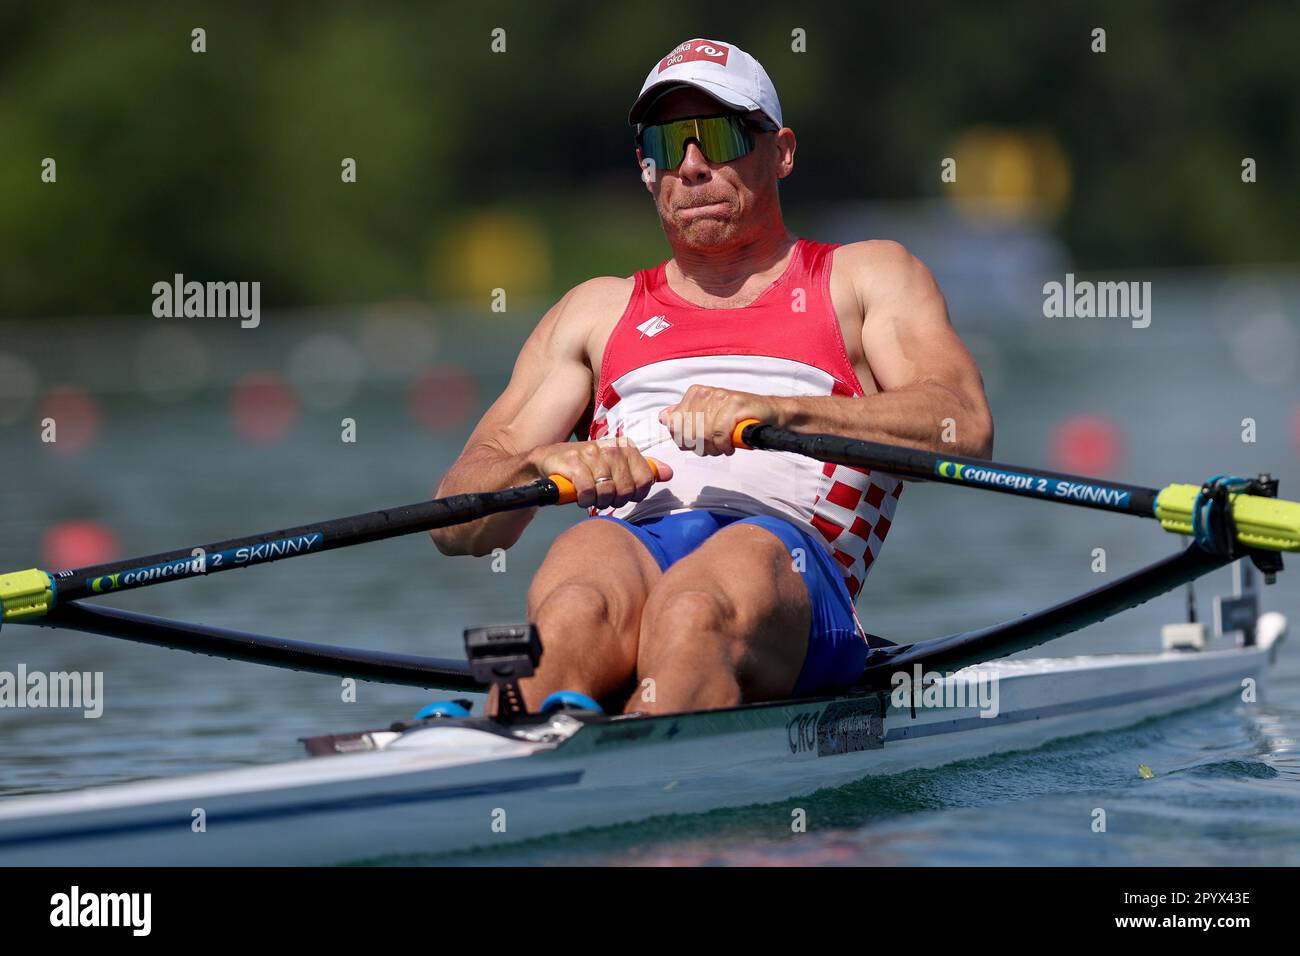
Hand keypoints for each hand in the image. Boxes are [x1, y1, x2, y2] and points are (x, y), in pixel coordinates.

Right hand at [527, 438, 670, 509]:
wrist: (550, 459)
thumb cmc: (587, 466)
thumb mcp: (616, 465)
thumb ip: (643, 469)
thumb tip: (668, 473)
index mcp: (625, 447)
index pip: (645, 479)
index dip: (636, 494)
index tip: (624, 495)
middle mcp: (610, 448)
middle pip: (626, 489)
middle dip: (616, 501)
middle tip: (605, 499)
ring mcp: (591, 454)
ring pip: (607, 491)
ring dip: (598, 502)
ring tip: (592, 497)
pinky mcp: (573, 463)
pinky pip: (587, 491)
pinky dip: (584, 499)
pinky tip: (580, 497)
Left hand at [659, 386, 783, 455]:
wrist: (768, 413)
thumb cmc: (737, 418)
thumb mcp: (707, 416)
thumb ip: (685, 417)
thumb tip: (664, 417)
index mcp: (694, 394)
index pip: (674, 424)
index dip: (684, 440)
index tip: (697, 443)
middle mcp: (705, 393)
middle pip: (688, 432)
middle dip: (700, 446)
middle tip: (713, 447)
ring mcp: (720, 397)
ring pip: (703, 434)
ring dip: (714, 448)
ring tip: (723, 446)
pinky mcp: (734, 405)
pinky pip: (719, 434)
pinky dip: (724, 446)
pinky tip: (730, 446)